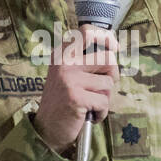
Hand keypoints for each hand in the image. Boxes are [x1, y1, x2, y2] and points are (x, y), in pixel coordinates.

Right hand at [32, 24, 118, 154]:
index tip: (114, 47)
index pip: (86, 32)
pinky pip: (104, 102)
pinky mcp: (76, 97)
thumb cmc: (63, 101)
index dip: (106, 38)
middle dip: (112, 75)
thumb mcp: (69, 74)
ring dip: (105, 98)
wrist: (46, 129)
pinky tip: (89, 115)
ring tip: (91, 104)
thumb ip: (86, 61)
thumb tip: (113, 51)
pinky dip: (101, 112)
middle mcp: (64, 63)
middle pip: (107, 58)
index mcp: (62, 54)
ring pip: (108, 83)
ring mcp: (69, 79)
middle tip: (103, 88)